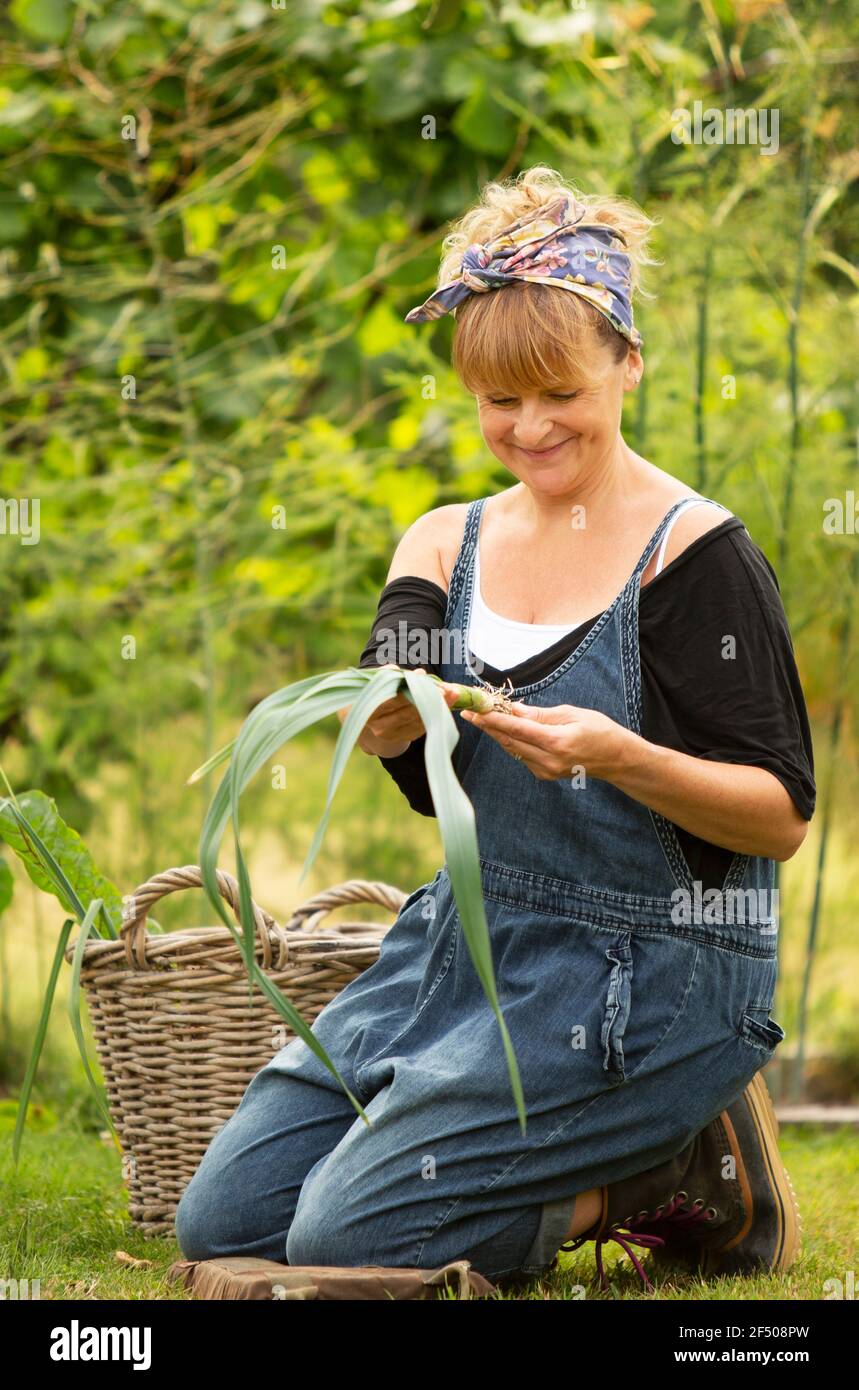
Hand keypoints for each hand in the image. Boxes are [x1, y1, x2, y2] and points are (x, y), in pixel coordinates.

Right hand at [339, 665, 460, 757]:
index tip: (422, 675)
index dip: (408, 687)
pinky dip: (439, 712)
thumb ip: (384, 675)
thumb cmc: (376, 693)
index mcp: (371, 712)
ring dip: (439, 705)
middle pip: (409, 711)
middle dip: (429, 697)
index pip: (392, 700)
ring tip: (453, 692)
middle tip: (445, 687)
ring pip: (421, 718)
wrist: (373, 716)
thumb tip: (394, 669)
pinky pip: (426, 724)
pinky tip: (449, 701)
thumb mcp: (376, 682)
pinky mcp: (408, 737)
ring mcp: (396, 735)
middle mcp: (382, 727)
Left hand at [459, 700, 630, 782]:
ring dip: (497, 733)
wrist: (616, 760)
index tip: (474, 711)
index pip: (517, 729)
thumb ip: (539, 714)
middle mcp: (549, 760)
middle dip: (488, 725)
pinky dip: (512, 742)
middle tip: (469, 711)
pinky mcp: (545, 775)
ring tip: (481, 716)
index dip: (493, 719)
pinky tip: (504, 730)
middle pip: (509, 741)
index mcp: (557, 742)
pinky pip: (522, 756)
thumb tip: (513, 710)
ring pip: (513, 749)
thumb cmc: (599, 731)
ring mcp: (546, 771)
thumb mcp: (572, 714)